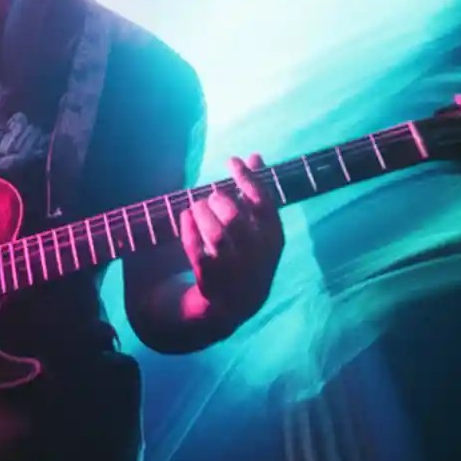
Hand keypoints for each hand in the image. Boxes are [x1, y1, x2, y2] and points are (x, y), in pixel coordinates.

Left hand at [180, 154, 284, 322]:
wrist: (233, 305)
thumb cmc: (245, 253)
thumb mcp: (256, 227)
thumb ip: (255, 192)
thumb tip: (255, 155)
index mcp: (274, 239)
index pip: (264, 202)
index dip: (247, 178)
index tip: (232, 161)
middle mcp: (258, 258)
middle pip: (235, 217)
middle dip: (219, 200)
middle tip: (212, 196)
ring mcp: (235, 273)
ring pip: (216, 235)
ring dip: (202, 213)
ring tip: (197, 206)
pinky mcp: (211, 284)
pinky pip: (197, 252)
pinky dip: (189, 230)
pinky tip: (185, 217)